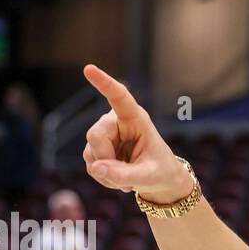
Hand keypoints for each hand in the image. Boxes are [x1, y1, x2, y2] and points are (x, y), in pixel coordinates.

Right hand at [81, 65, 192, 201]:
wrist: (158, 180)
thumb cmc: (160, 171)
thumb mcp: (149, 176)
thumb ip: (124, 174)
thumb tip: (96, 168)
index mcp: (135, 118)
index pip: (119, 97)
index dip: (104, 83)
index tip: (89, 69)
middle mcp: (116, 122)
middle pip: (95, 135)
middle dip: (106, 159)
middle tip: (127, 176)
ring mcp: (104, 135)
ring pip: (91, 152)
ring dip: (108, 172)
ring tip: (128, 177)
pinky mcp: (96, 149)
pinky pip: (91, 165)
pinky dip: (105, 177)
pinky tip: (119, 178)